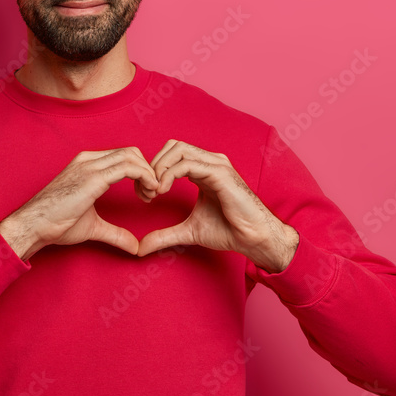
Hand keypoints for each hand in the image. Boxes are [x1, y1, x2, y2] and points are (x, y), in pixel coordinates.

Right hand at [0, 148, 160, 260]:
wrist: (34, 225)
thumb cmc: (56, 224)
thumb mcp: (93, 226)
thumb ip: (115, 233)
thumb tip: (135, 246)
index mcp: (87, 164)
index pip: (123, 156)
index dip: (140, 172)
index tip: (146, 193)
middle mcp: (89, 160)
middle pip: (131, 152)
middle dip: (147, 170)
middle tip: (151, 194)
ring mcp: (90, 166)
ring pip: (131, 156)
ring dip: (148, 174)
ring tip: (150, 195)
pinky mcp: (93, 177)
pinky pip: (128, 167)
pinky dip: (144, 176)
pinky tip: (147, 192)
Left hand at [136, 140, 298, 272]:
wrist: (254, 238)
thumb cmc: (228, 231)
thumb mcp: (188, 232)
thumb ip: (164, 235)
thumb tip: (141, 249)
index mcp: (202, 170)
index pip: (172, 154)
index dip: (154, 170)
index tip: (146, 194)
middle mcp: (209, 162)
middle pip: (172, 146)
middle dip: (154, 165)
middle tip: (147, 190)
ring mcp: (216, 164)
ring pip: (178, 149)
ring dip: (159, 168)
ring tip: (154, 191)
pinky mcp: (220, 173)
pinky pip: (187, 164)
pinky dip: (169, 174)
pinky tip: (162, 191)